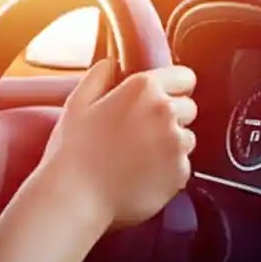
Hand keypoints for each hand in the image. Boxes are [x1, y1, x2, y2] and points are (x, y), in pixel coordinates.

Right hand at [36, 60, 196, 229]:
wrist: (75, 198)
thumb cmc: (72, 152)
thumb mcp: (77, 104)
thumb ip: (98, 77)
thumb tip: (111, 63)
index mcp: (143, 89)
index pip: (185, 77)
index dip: (175, 88)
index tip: (164, 99)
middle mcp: (166, 111)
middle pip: (188, 108)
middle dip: (172, 118)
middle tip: (142, 134)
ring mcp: (176, 143)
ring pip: (187, 138)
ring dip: (171, 145)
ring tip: (139, 158)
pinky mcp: (180, 172)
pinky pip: (183, 166)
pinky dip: (168, 171)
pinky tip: (142, 175)